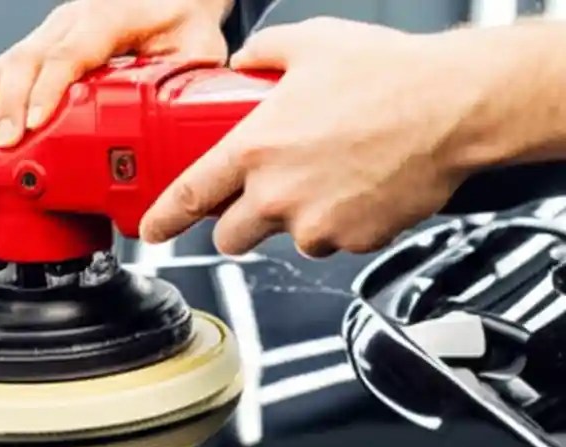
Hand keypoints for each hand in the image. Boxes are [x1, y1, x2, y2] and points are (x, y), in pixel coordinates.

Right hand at [0, 0, 233, 146]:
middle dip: (7, 103)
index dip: (47, 90)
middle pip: (26, 59)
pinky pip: (1, 69)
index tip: (33, 124)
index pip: (70, 54)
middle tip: (4, 142)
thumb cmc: (183, 18)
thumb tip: (180, 122)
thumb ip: (187, 79)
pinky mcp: (39, 48)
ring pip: (4, 62)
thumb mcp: (199, 46)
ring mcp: (50, 32)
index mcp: (108, 16)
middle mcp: (70, 20)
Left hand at [140, 18, 497, 257]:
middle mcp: (279, 194)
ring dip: (296, 219)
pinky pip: (334, 241)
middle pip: (230, 237)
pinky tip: (359, 186)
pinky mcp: (354, 240)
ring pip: (287, 238)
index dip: (163, 220)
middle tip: (258, 198)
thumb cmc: (391, 75)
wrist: (457, 106)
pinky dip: (341, 223)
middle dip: (236, 223)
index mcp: (255, 149)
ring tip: (328, 178)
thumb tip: (246, 61)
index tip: (152, 231)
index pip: (188, 197)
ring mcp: (317, 223)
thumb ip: (263, 54)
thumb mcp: (311, 43)